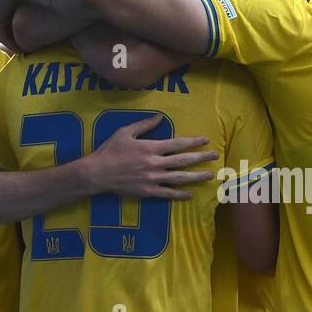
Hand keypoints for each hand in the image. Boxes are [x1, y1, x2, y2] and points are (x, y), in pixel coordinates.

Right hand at [83, 113, 217, 199]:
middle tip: (215, 156)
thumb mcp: (125, 132)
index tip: (206, 140)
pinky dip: (180, 194)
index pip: (178, 144)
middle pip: (183, 160)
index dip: (193, 142)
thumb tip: (160, 117)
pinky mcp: (148, 192)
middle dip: (201, 157)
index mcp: (150, 147)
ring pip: (179, 178)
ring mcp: (153, 179)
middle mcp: (155, 163)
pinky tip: (190, 194)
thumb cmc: (110, 150)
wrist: (97, 173)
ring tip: (210, 175)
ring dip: (196, 176)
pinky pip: (168, 193)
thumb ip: (144, 125)